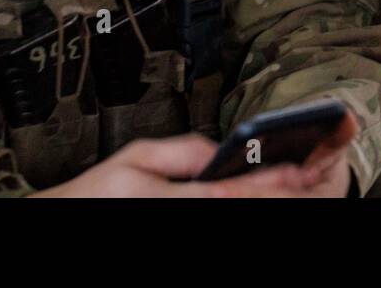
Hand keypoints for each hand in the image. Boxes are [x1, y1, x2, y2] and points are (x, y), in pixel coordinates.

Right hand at [33, 114, 357, 197]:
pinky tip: (270, 198)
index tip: (303, 168)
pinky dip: (252, 208)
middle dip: (283, 195)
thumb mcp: (135, 159)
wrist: (65, 220)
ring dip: (273, 203)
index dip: (273, 182)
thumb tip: (219, 149)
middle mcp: (186, 218)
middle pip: (245, 209)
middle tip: (314, 179)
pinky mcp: (185, 230)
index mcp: (175, 200)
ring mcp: (187, 227)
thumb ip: (182, 150)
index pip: (234, 193)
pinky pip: (222, 220)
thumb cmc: (94, 195)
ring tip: (302, 188)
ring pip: (242, 218)